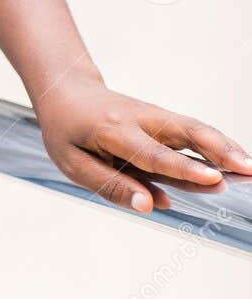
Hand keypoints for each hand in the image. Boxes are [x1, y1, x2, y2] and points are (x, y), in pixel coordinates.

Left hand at [35, 74, 251, 213]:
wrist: (66, 91)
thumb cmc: (67, 130)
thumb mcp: (74, 164)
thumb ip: (112, 186)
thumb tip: (149, 207)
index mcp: (112, 131)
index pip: (153, 154)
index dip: (184, 169)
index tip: (213, 180)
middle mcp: (139, 119)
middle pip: (185, 131)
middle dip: (219, 149)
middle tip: (248, 169)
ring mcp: (154, 117)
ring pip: (195, 130)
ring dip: (225, 148)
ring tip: (251, 169)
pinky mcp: (162, 121)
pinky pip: (191, 133)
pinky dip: (216, 146)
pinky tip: (235, 164)